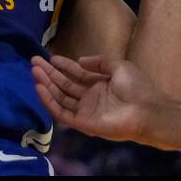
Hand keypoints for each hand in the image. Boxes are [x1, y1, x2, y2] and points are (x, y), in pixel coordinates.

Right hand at [31, 54, 168, 143]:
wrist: (146, 110)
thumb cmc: (136, 87)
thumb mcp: (119, 66)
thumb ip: (99, 62)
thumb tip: (80, 60)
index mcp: (100, 84)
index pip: (77, 74)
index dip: (64, 66)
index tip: (50, 57)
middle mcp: (90, 98)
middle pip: (65, 85)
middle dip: (50, 73)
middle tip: (34, 61)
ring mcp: (86, 111)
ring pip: (61, 97)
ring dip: (47, 85)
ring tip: (34, 71)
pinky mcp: (82, 123)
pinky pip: (62, 113)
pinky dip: (50, 101)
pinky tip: (40, 88)